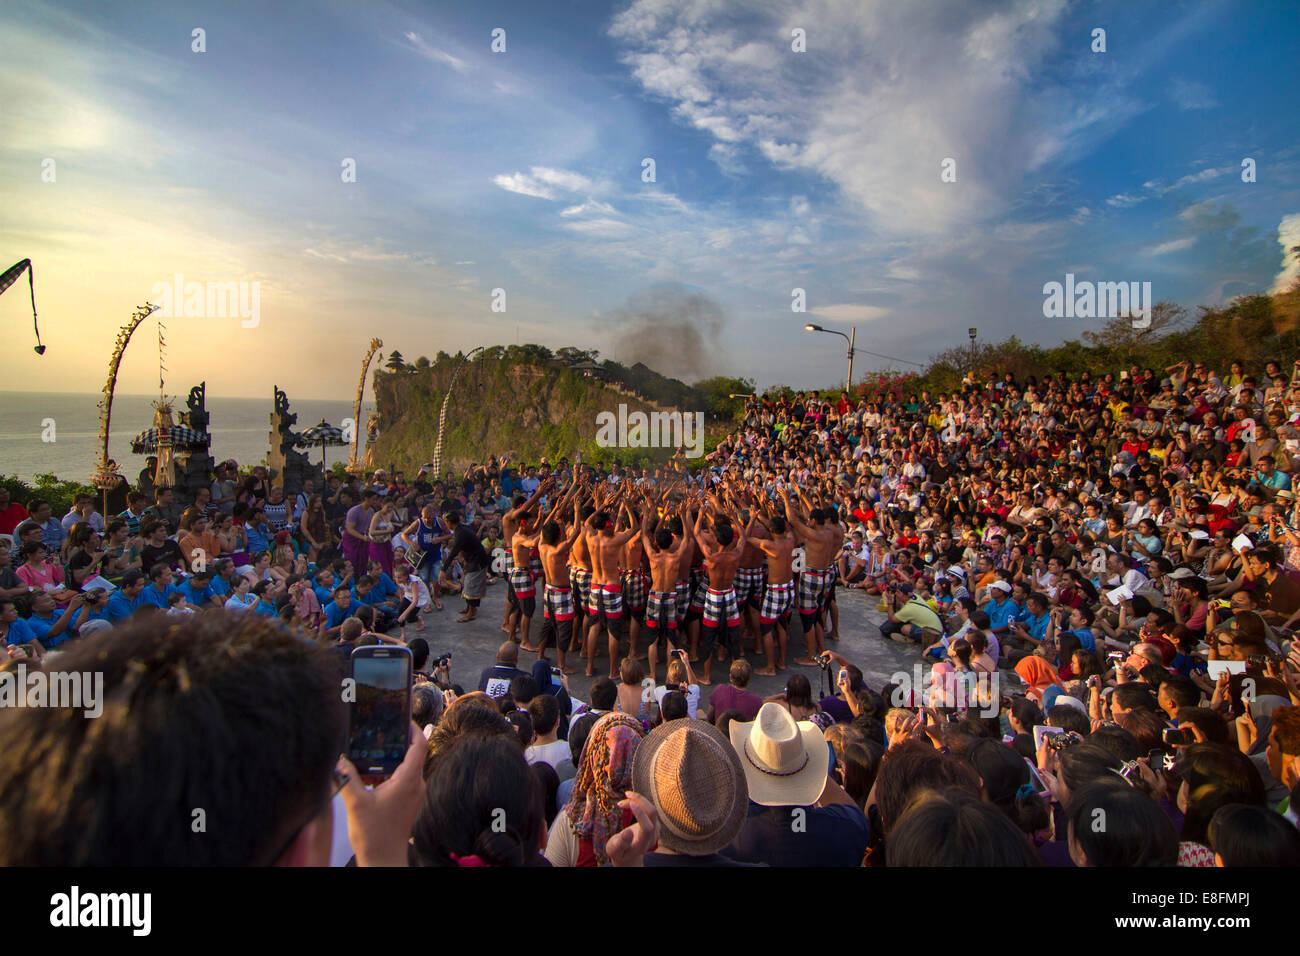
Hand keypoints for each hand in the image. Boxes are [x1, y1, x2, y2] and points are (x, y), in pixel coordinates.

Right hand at [336, 723, 425, 865]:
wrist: (383, 860)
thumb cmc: (374, 835)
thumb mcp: (356, 803)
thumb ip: (347, 777)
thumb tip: (339, 760)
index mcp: (409, 780)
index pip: (419, 745)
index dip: (413, 728)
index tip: (402, 717)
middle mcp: (416, 784)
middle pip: (412, 753)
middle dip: (397, 741)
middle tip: (381, 730)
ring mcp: (412, 793)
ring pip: (405, 766)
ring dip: (390, 758)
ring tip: (371, 751)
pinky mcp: (406, 801)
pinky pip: (401, 778)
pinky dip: (387, 772)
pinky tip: (369, 775)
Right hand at [605, 791, 658, 865]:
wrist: (628, 855)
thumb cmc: (619, 852)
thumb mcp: (614, 849)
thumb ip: (621, 843)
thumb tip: (628, 832)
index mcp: (643, 844)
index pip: (647, 827)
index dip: (640, 814)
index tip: (629, 803)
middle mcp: (652, 836)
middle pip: (652, 813)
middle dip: (640, 800)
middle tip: (626, 794)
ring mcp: (655, 829)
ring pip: (651, 808)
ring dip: (638, 800)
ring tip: (622, 802)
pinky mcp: (654, 823)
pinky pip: (649, 809)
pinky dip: (639, 803)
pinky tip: (629, 803)